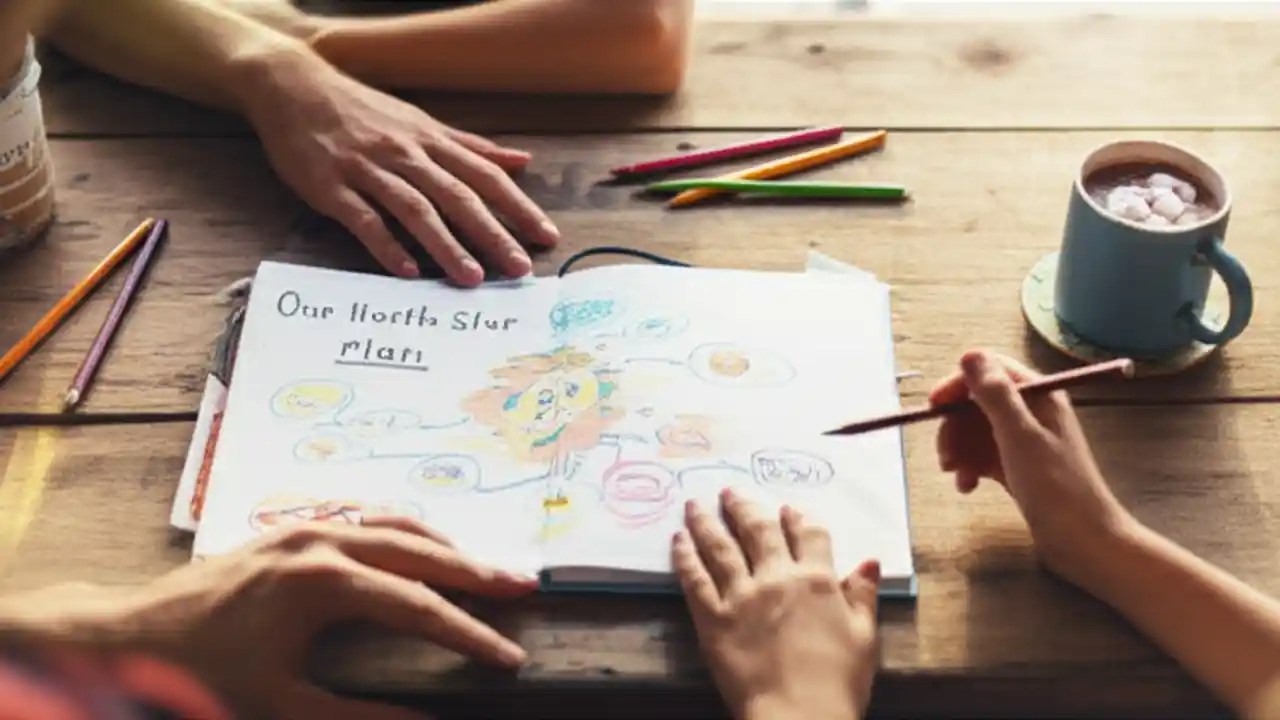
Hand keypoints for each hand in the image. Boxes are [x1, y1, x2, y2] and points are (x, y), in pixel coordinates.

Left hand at [4, 517, 535, 719]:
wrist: (120, 634)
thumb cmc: (196, 673)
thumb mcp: (277, 706)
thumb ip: (355, 719)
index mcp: (323, 581)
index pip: (420, 607)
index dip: (470, 635)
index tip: (510, 658)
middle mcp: (321, 540)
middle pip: (421, 550)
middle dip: (477, 570)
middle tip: (525, 586)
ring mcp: (304, 527)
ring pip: (397, 523)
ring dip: (446, 545)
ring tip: (487, 569)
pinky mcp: (290, 528)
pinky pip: (368, 518)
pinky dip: (408, 533)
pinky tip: (422, 549)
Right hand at [239, 48, 558, 285]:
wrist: (293, 87)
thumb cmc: (362, 111)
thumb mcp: (421, 122)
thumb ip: (471, 147)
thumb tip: (521, 160)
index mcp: (431, 141)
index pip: (486, 176)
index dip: (518, 207)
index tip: (546, 236)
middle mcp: (406, 154)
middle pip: (458, 196)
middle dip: (492, 233)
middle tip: (519, 268)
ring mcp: (368, 170)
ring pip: (416, 209)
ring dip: (446, 245)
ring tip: (472, 278)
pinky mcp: (331, 186)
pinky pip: (364, 219)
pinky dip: (387, 246)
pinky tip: (407, 272)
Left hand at [673, 489, 879, 719]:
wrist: (799, 717)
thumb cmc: (838, 683)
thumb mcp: (864, 638)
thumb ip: (863, 596)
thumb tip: (868, 562)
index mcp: (817, 580)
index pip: (808, 535)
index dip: (797, 518)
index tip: (787, 508)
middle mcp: (776, 578)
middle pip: (758, 531)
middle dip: (744, 508)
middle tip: (729, 492)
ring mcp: (741, 596)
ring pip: (720, 547)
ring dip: (706, 521)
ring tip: (695, 504)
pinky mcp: (712, 618)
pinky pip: (695, 579)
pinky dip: (685, 556)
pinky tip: (677, 540)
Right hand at [929, 350, 1135, 583]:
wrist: (1083, 541)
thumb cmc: (1054, 486)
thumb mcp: (1019, 436)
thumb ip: (994, 394)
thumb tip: (970, 354)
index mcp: (1039, 395)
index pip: (990, 370)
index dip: (958, 384)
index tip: (933, 407)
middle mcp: (1032, 412)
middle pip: (977, 402)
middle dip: (955, 426)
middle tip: (944, 456)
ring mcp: (1026, 441)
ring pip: (976, 430)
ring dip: (959, 449)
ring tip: (955, 475)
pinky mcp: (1019, 466)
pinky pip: (984, 455)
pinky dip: (971, 467)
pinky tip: (968, 487)